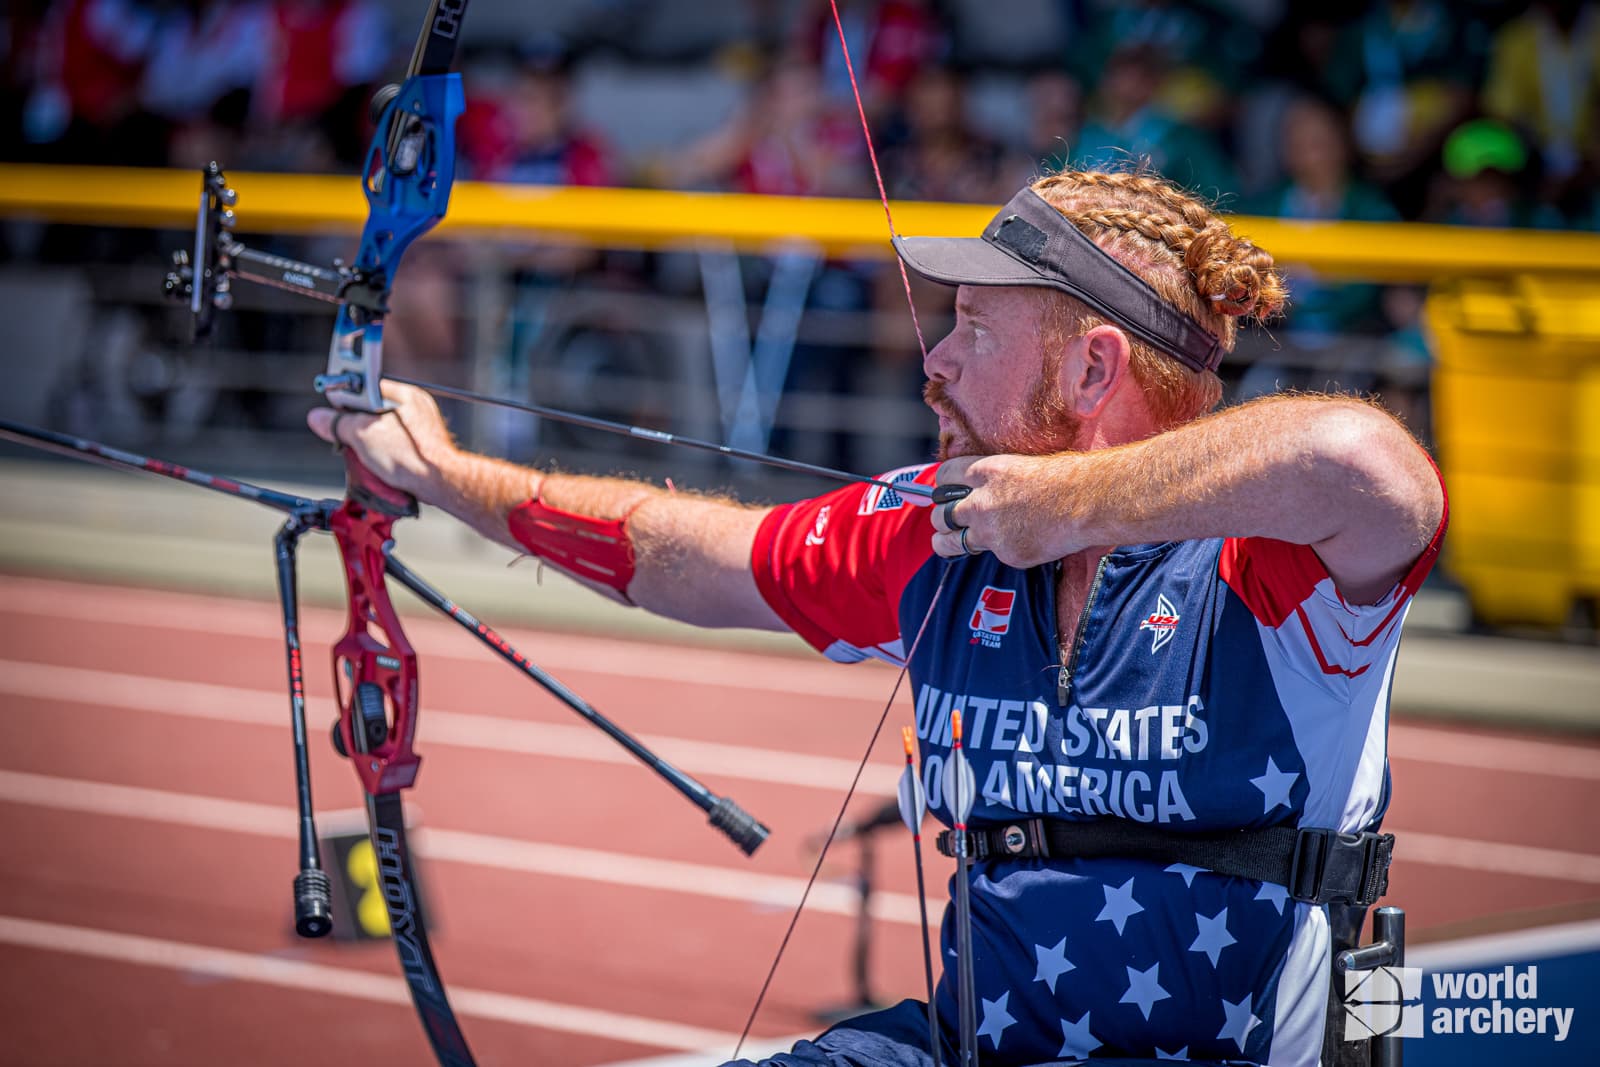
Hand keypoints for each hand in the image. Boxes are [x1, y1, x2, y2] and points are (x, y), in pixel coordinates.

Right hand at [306, 380, 459, 500]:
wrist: (441, 483)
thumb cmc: (412, 457)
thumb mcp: (364, 435)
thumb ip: (339, 424)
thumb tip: (318, 418)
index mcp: (404, 395)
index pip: (365, 387)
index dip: (345, 401)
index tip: (334, 412)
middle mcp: (415, 407)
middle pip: (371, 410)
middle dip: (357, 426)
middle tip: (351, 440)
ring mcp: (421, 427)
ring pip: (382, 429)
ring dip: (369, 443)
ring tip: (370, 456)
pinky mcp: (422, 445)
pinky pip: (394, 444)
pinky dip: (383, 453)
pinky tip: (382, 465)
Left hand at [930, 454, 1084, 566]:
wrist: (1088, 502)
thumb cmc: (1065, 478)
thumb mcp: (1019, 466)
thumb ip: (994, 479)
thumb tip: (981, 488)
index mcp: (985, 471)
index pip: (943, 476)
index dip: (943, 485)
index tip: (946, 491)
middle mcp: (981, 502)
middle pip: (941, 514)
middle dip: (943, 517)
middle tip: (950, 520)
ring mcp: (991, 531)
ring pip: (948, 541)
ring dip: (947, 541)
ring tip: (949, 542)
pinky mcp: (1006, 553)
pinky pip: (992, 554)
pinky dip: (1000, 550)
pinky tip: (1018, 541)